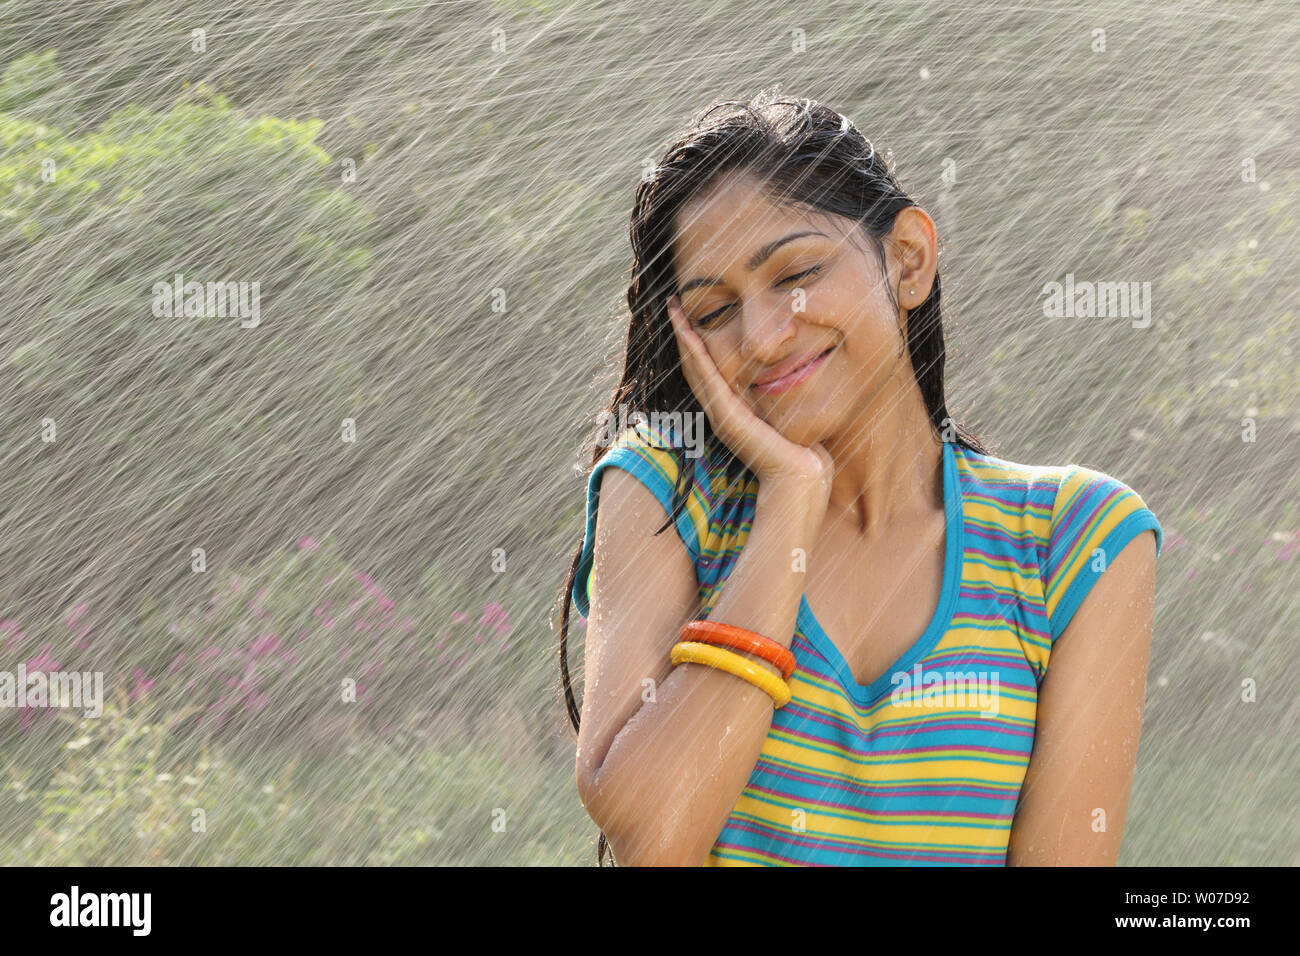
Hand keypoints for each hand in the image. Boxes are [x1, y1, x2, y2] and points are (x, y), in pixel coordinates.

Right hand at [667, 294, 833, 496]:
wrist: (802, 480)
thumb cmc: (802, 453)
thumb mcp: (787, 415)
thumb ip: (782, 398)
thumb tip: (796, 374)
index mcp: (732, 410)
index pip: (708, 369)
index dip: (697, 342)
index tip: (691, 314)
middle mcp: (720, 411)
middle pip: (694, 364)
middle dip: (683, 332)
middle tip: (673, 302)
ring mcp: (720, 414)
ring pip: (695, 366)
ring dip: (683, 335)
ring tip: (674, 307)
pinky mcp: (727, 416)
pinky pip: (708, 376)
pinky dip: (695, 352)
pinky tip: (688, 330)